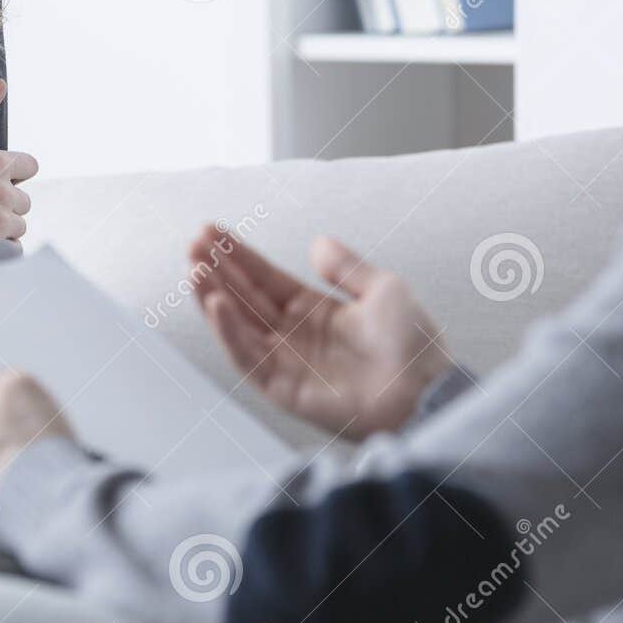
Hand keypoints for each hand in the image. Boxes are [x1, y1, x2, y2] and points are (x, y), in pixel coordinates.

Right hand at [189, 224, 445, 437]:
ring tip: (195, 270)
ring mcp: (287, 363)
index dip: (238, 256)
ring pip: (239, 327)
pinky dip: (230, 334)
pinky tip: (217, 306)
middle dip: (217, 271)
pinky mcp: (285, 390)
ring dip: (214, 298)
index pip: (264, 278)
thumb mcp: (384, 290)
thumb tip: (317, 243)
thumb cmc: (414, 345)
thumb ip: (346, 268)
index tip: (212, 232)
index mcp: (314, 311)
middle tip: (193, 245)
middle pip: (245, 299)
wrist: (428, 389)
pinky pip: (250, 359)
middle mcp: (294, 335)